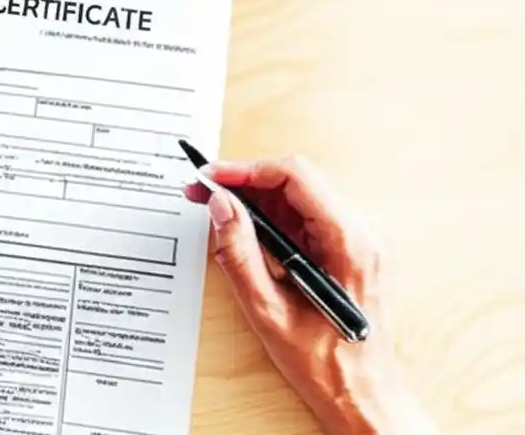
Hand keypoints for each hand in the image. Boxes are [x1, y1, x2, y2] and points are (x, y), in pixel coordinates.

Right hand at [185, 157, 436, 434]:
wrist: (362, 393)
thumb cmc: (325, 364)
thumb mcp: (269, 310)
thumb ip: (241, 254)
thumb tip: (221, 208)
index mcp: (349, 243)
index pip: (295, 177)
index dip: (246, 170)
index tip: (211, 177)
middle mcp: (360, 233)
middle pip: (295, 181)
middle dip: (243, 182)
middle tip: (201, 192)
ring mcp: (356, 239)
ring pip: (296, 196)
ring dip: (253, 198)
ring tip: (213, 209)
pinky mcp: (346, 248)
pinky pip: (303, 216)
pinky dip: (269, 216)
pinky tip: (241, 229)